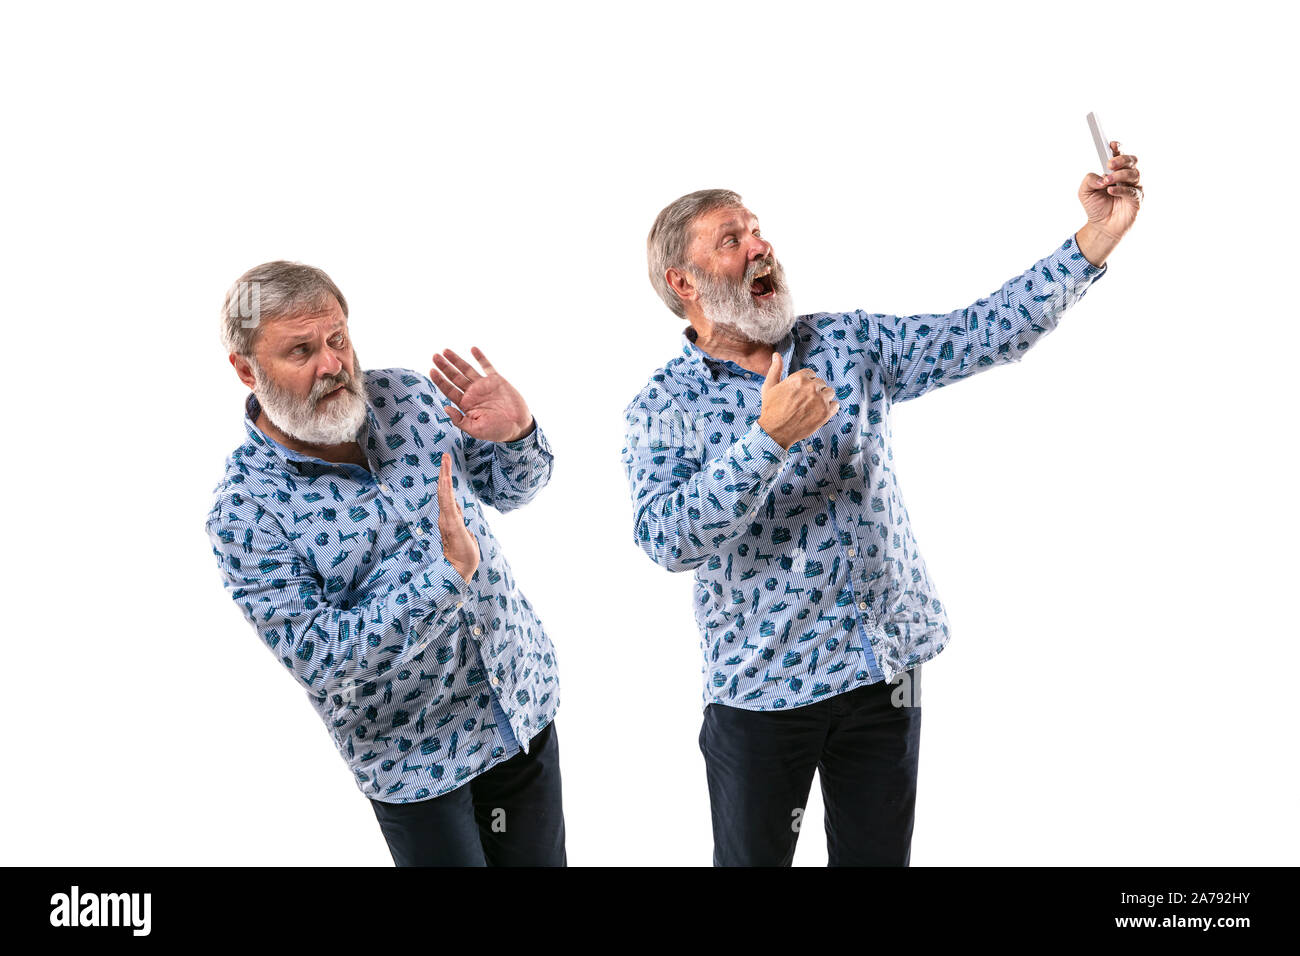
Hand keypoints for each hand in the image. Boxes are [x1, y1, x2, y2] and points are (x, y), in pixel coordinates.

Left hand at [429, 346, 533, 442]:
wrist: (518, 426)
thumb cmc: (497, 431)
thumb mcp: (475, 430)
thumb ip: (459, 420)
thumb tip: (445, 408)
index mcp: (466, 404)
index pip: (449, 390)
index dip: (439, 380)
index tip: (431, 370)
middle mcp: (473, 393)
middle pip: (454, 377)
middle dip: (444, 366)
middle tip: (434, 356)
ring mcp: (484, 385)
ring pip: (466, 369)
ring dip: (456, 360)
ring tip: (445, 350)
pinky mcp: (496, 380)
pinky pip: (487, 366)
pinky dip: (480, 357)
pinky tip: (473, 349)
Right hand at [437, 453, 478, 582]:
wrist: (460, 570)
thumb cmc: (464, 556)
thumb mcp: (465, 534)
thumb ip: (460, 522)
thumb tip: (458, 513)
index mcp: (450, 518)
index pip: (448, 495)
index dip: (446, 480)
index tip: (446, 466)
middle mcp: (446, 516)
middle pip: (444, 490)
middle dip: (444, 472)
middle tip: (444, 455)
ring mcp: (448, 519)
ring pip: (444, 493)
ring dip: (444, 475)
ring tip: (445, 460)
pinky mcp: (452, 523)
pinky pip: (447, 502)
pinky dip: (446, 489)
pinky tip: (445, 478)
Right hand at [756, 352, 838, 449]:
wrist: (775, 432)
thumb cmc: (770, 409)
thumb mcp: (769, 387)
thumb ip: (775, 369)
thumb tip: (776, 355)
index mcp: (799, 378)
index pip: (811, 374)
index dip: (806, 383)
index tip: (801, 392)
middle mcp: (811, 387)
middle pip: (821, 383)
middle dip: (815, 391)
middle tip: (805, 402)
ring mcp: (820, 400)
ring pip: (830, 393)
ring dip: (823, 398)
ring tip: (812, 407)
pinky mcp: (826, 413)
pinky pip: (835, 405)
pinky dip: (830, 408)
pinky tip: (819, 413)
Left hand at [1078, 140, 1142, 243]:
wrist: (1101, 227)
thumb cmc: (1096, 207)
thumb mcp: (1084, 192)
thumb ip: (1088, 180)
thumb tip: (1100, 177)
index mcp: (1115, 171)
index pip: (1120, 154)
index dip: (1118, 147)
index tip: (1112, 144)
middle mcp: (1126, 176)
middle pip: (1132, 160)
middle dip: (1121, 159)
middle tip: (1109, 165)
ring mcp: (1134, 187)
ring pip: (1134, 174)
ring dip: (1119, 175)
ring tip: (1106, 182)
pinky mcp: (1137, 199)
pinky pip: (1133, 191)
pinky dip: (1121, 189)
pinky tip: (1111, 191)